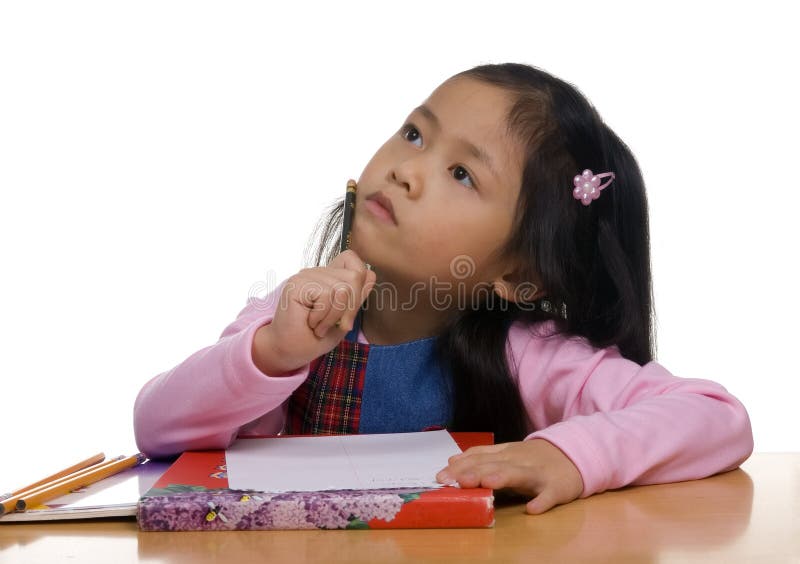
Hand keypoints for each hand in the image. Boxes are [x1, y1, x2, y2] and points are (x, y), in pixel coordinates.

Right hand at [253, 250, 375, 374]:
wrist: (291, 351)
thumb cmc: (316, 337)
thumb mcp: (344, 317)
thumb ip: (357, 296)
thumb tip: (371, 274)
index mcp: (330, 277)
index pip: (356, 264)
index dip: (360, 288)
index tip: (347, 314)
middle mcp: (319, 272)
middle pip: (355, 277)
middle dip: (350, 308)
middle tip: (334, 325)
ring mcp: (307, 275)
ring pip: (343, 288)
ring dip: (334, 316)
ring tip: (319, 325)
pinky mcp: (298, 283)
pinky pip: (328, 294)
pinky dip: (323, 316)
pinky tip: (310, 323)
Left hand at [435, 439, 583, 513]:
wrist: (573, 456)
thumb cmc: (534, 458)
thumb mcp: (507, 453)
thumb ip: (481, 456)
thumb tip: (452, 460)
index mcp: (506, 454)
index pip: (479, 457)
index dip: (460, 466)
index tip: (440, 476)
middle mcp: (519, 461)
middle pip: (495, 465)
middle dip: (475, 472)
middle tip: (455, 481)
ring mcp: (538, 474)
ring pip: (519, 475)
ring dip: (503, 478)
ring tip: (487, 483)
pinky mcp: (557, 488)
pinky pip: (549, 496)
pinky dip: (542, 502)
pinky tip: (532, 509)